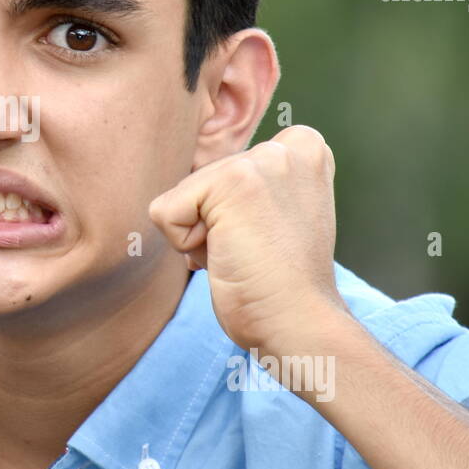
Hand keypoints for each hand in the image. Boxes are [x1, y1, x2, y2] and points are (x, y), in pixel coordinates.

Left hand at [148, 124, 347, 354]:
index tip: (270, 238)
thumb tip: (193, 190)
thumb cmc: (281, 284)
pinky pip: (165, 211)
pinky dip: (184, 246)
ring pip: (183, 197)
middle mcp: (288, 146)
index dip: (232, 213)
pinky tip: (228, 257)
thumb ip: (249, 188)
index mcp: (303, 150)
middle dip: (215, 223)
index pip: (226, 169)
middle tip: (256, 252)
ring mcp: (262, 161)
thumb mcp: (276, 215)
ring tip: (245, 255)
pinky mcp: (231, 182)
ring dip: (201, 236)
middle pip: (202, 181)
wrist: (298, 323)